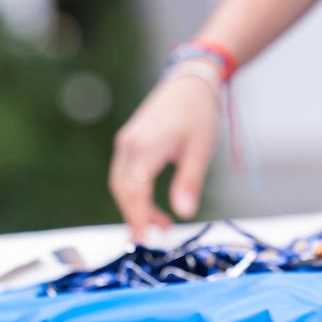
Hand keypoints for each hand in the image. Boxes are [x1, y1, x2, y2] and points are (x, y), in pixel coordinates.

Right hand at [108, 71, 219, 243]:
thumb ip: (189, 183)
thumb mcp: (200, 150)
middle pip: (122, 190)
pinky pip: (124, 173)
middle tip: (154, 236)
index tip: (143, 240)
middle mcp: (129, 145)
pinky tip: (152, 202)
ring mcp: (126, 142)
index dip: (137, 218)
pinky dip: (134, 192)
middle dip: (135, 216)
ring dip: (135, 205)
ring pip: (121, 183)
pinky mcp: (129, 141)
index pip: (135, 192)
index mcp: (146, 147)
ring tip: (160, 223)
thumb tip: (184, 214)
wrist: (190, 81)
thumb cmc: (198, 113)